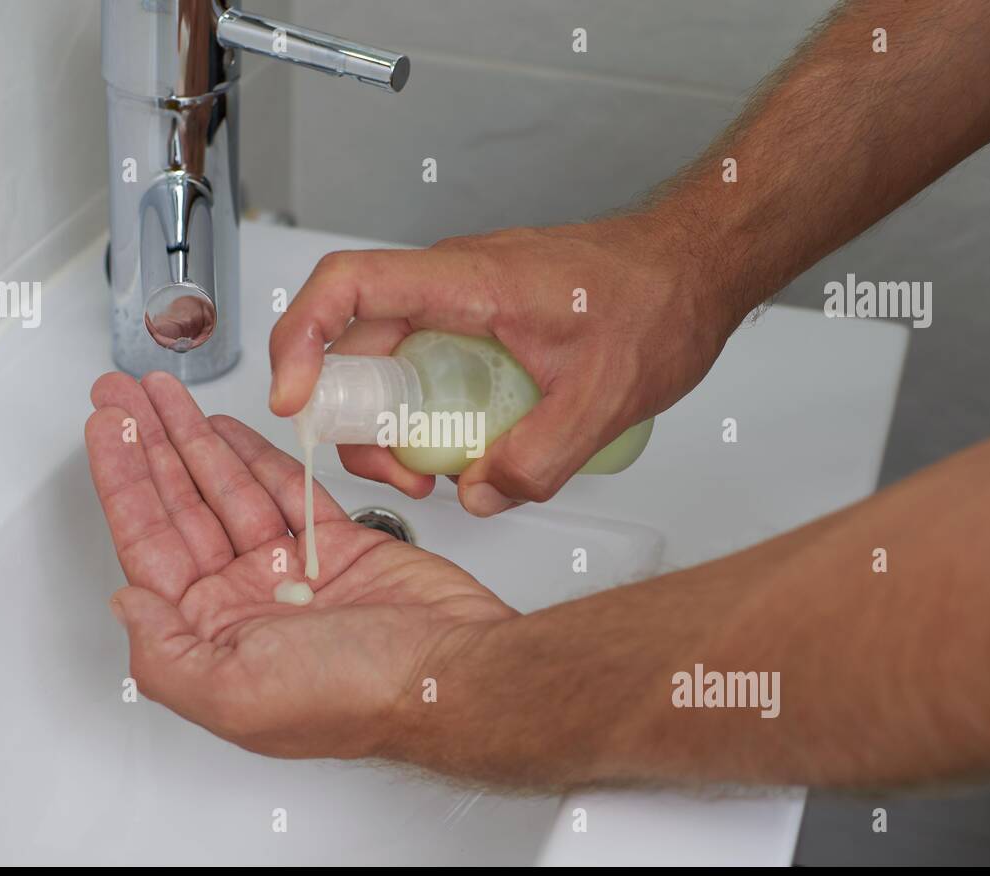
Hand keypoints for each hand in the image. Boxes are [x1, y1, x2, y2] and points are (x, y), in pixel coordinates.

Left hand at [85, 371, 514, 758]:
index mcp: (213, 638)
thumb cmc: (356, 695)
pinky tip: (222, 428)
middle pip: (180, 508)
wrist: (452, 671)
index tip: (104, 430)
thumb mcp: (236, 692)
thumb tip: (124, 603)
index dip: (122, 483)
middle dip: (147, 447)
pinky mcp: (337, 545)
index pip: (149, 547)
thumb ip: (165, 652)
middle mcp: (245, 602)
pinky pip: (283, 489)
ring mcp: (290, 570)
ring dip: (193, 439)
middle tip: (119, 395)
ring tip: (162, 394)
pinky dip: (252, 455)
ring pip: (227, 490)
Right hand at [268, 216, 737, 515]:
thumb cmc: (659, 300)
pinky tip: (463, 447)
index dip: (301, 339)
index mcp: (468, 281)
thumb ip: (539, 458)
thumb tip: (477, 494)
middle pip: (356, 341)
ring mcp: (463, 301)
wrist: (695, 268)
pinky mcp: (480, 321)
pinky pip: (426, 364)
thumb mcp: (605, 397)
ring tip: (433, 473)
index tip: (294, 400)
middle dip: (356, 416)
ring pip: (389, 359)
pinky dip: (425, 409)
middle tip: (399, 475)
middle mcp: (452, 283)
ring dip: (392, 420)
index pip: (347, 285)